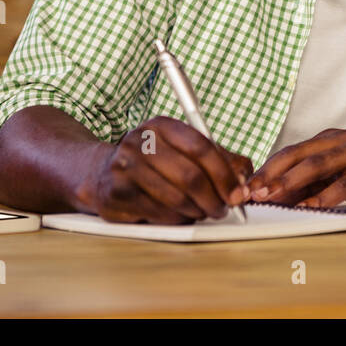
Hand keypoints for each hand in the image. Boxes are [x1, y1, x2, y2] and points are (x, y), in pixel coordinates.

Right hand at [73, 116, 252, 223]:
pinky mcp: (115, 194)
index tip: (238, 193)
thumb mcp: (183, 150)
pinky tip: (180, 215)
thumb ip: (218, 159)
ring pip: (175, 199)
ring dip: (197, 211)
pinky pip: (158, 214)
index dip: (224, 174)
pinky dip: (176, 219)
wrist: (101, 173)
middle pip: (189, 176)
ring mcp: (124, 168)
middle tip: (224, 209)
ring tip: (203, 212)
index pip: (201, 147)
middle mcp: (139, 142)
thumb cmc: (154, 162)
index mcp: (161, 125)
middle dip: (213, 198)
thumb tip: (244, 179)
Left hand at [246, 129, 345, 207]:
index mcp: (334, 139)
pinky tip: (315, 204)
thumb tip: (290, 198)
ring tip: (272, 195)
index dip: (268, 169)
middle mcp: (344, 140)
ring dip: (292, 181)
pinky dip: (329, 193)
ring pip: (319, 163)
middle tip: (250, 192)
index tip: (247, 187)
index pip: (292, 152)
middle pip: (298, 154)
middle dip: (271, 174)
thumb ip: (324, 181)